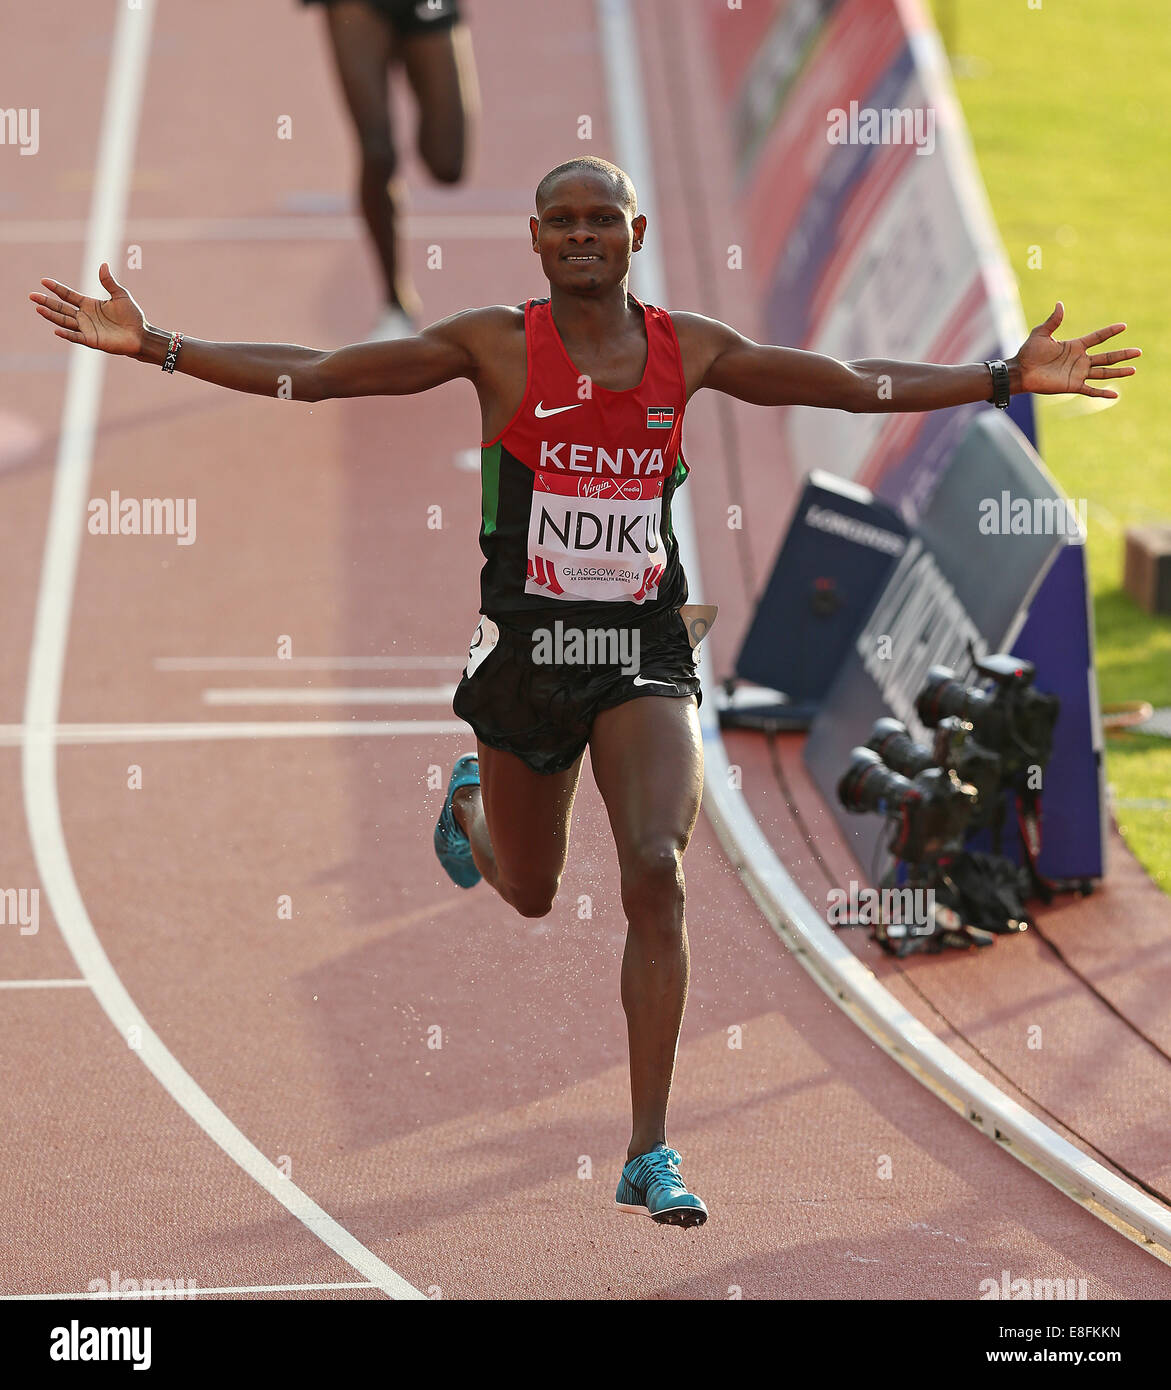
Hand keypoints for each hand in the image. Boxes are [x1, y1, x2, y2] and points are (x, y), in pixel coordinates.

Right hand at [29, 262, 146, 356]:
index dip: (56, 288)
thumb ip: (109, 282)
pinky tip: (56, 330)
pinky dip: (67, 334)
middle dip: (46, 302)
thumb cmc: (132, 316)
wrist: (141, 335)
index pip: (68, 295)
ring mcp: (86, 329)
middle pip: (61, 308)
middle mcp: (84, 316)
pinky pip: (76, 337)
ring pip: (64, 321)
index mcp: (89, 304)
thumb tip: (103, 264)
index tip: (43, 281)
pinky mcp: (92, 340)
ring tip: (38, 308)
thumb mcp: (120, 295)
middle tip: (32, 296)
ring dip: (51, 316)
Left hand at [1013, 302, 1139, 398]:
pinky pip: (1090, 390)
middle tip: (1139, 352)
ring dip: (1118, 371)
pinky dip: (1102, 393)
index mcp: (1075, 346)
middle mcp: (1080, 360)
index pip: (1097, 338)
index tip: (1123, 326)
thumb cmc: (1028, 352)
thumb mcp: (1041, 333)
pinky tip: (1115, 394)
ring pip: (1103, 372)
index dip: (1110, 332)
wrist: (1020, 371)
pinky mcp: (1072, 386)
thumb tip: (1060, 304)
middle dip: (1122, 354)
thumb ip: (1053, 320)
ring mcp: (1077, 373)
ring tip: (1134, 369)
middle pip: (1106, 356)